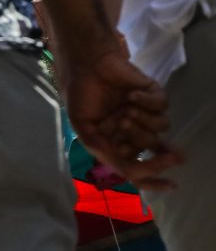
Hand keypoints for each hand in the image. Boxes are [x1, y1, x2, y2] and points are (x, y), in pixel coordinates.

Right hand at [63, 47, 180, 188]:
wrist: (85, 65)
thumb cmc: (81, 96)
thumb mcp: (85, 130)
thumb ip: (105, 153)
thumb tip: (131, 173)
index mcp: (116, 142)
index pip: (139, 167)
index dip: (155, 178)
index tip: (170, 185)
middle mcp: (134, 130)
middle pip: (151, 147)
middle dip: (138, 138)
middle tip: (122, 121)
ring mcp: (145, 112)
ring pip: (160, 128)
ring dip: (141, 119)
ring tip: (124, 107)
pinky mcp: (154, 94)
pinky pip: (161, 106)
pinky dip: (146, 102)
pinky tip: (131, 94)